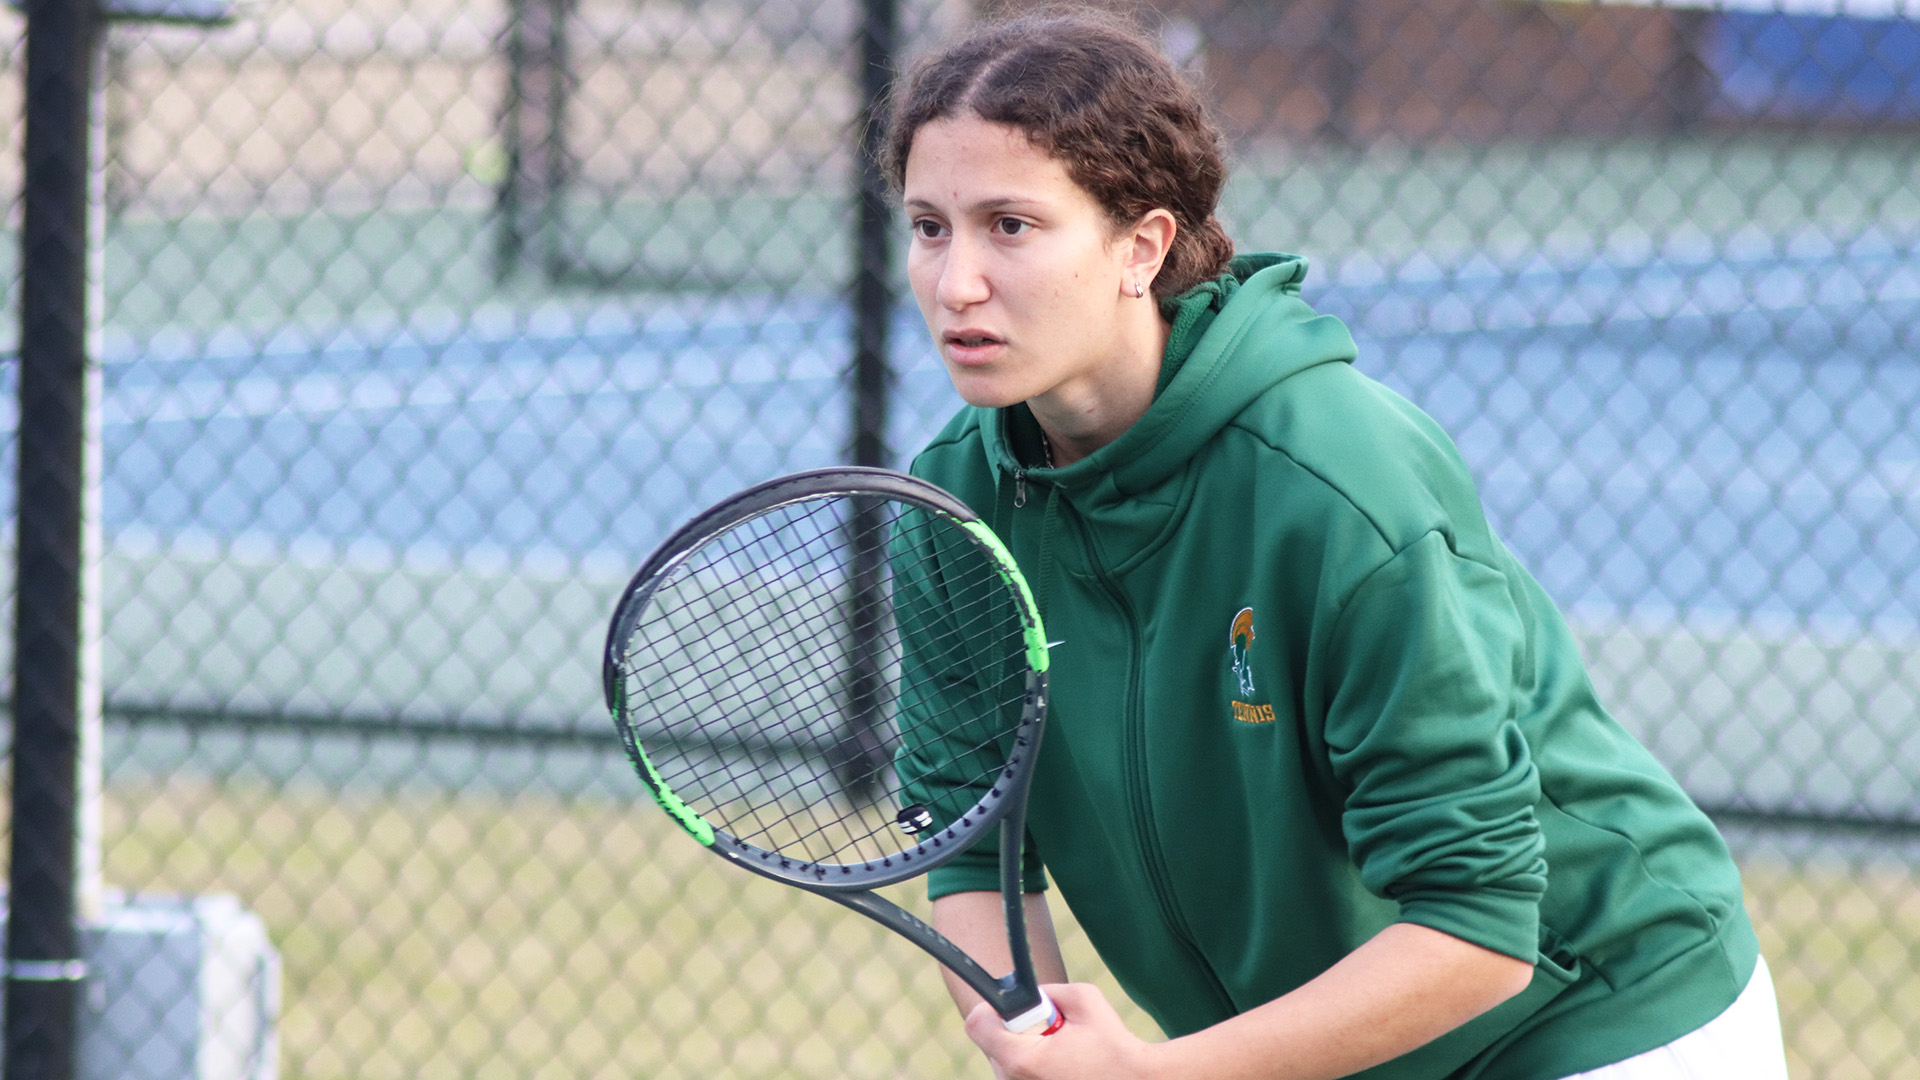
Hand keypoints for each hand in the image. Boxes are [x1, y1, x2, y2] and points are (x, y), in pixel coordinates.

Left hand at [964, 983, 1159, 1079]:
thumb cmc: (1113, 1045)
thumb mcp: (1085, 999)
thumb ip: (1048, 990)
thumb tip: (1029, 993)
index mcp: (1022, 1058)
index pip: (977, 1025)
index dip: (992, 1009)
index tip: (1014, 1009)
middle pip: (992, 1044)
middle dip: (1016, 1030)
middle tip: (1050, 1030)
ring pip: (1006, 1062)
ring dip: (1026, 1050)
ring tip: (1062, 1051)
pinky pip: (1020, 1076)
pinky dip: (1035, 1067)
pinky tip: (1063, 1066)